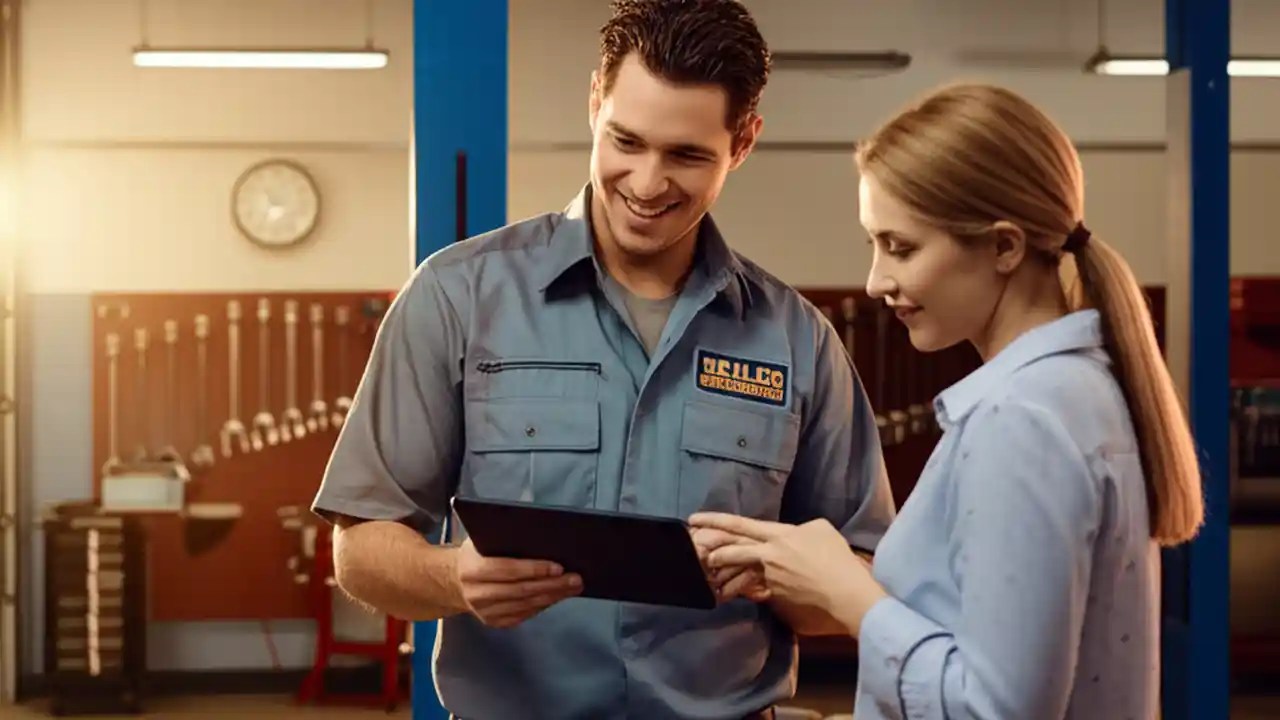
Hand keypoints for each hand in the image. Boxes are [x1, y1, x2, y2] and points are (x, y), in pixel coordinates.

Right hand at [452, 537, 582, 628]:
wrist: (453, 581)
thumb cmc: (475, 555)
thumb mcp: (480, 541)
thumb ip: (503, 539)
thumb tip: (541, 535)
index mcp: (472, 570)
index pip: (508, 570)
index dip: (534, 569)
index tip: (558, 567)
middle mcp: (477, 594)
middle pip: (521, 591)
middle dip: (552, 585)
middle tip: (575, 579)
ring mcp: (485, 612)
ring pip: (525, 605)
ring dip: (552, 597)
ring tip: (573, 587)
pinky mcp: (493, 622)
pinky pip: (523, 615)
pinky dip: (543, 606)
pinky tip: (557, 596)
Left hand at [689, 513, 886, 635]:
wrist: (845, 592)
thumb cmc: (838, 558)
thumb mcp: (821, 530)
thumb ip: (801, 529)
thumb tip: (795, 535)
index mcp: (780, 535)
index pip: (741, 524)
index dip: (716, 520)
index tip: (696, 518)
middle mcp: (770, 555)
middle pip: (733, 548)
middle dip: (711, 545)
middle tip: (694, 543)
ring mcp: (771, 577)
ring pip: (741, 571)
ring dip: (724, 570)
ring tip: (712, 568)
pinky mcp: (776, 595)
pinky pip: (756, 589)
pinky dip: (745, 588)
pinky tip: (735, 590)